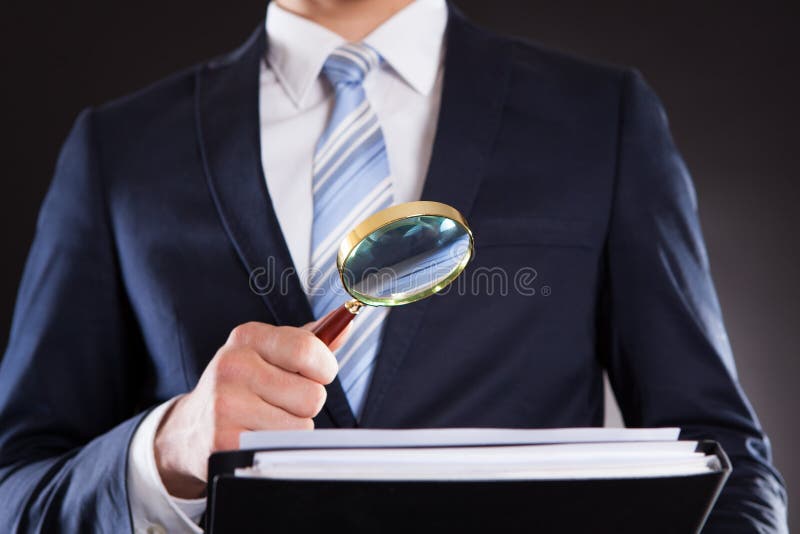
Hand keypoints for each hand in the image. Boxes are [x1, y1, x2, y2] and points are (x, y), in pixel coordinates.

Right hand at [153, 319, 345, 497]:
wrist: (191, 429)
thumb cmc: (244, 387)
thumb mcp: (269, 354)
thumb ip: (310, 341)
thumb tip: (347, 322)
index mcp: (248, 336)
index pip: (308, 349)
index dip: (324, 369)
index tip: (315, 374)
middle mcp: (232, 365)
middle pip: (313, 395)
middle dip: (305, 404)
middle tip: (278, 402)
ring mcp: (225, 404)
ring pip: (302, 426)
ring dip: (291, 428)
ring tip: (264, 419)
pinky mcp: (225, 441)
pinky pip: (283, 447)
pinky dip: (276, 447)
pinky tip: (254, 436)